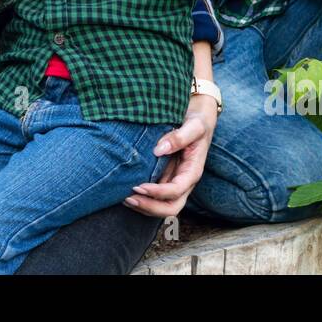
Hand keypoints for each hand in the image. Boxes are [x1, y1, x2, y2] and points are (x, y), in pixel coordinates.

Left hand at [123, 93, 217, 216]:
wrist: (198, 114)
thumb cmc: (198, 120)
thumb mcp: (194, 125)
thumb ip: (180, 137)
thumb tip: (158, 149)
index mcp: (193, 171)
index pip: (176, 191)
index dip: (158, 193)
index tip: (139, 186)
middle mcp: (184, 180)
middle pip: (171, 207)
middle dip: (150, 207)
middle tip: (128, 198)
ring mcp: (174, 180)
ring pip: (162, 205)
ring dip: (144, 206)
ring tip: (123, 198)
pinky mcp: (165, 175)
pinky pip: (155, 194)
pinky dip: (142, 197)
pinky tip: (126, 190)